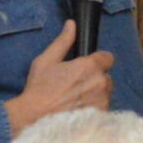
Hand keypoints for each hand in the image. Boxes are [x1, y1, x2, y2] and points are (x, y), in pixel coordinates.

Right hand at [4, 19, 113, 136]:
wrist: (35, 118)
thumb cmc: (39, 89)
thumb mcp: (46, 60)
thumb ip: (63, 41)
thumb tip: (72, 24)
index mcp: (89, 66)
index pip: (107, 58)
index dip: (97, 61)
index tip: (85, 68)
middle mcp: (100, 83)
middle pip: (106, 77)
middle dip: (95, 79)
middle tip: (76, 86)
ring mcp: (102, 101)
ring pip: (105, 93)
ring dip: (95, 94)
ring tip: (75, 100)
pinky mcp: (100, 116)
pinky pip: (102, 108)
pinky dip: (93, 109)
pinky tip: (78, 111)